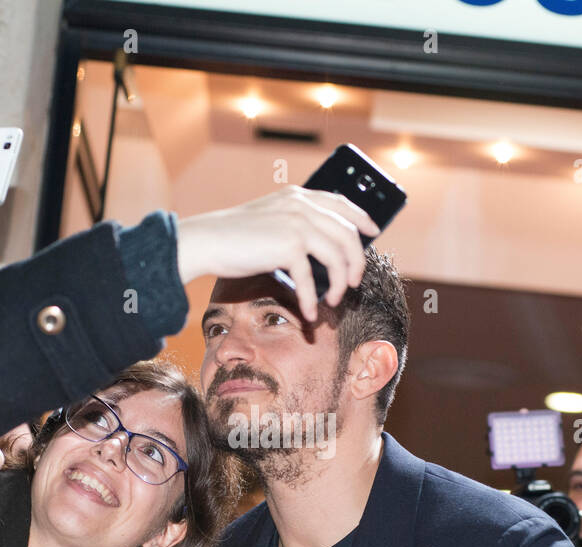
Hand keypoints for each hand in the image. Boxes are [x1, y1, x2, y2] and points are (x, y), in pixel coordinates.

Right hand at [176, 186, 379, 321]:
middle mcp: (302, 206)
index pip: (342, 204)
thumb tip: (321, 244)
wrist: (207, 241)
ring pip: (337, 257)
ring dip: (340, 283)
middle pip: (347, 234)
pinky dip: (312, 300)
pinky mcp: (289, 246)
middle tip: (354, 283)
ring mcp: (297, 223)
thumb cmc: (234, 237)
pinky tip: (310, 314)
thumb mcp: (270, 219)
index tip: (374, 232)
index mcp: (298, 197)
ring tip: (334, 301)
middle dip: (356, 261)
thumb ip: (295, 222)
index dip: (362, 218)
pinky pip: (311, 279)